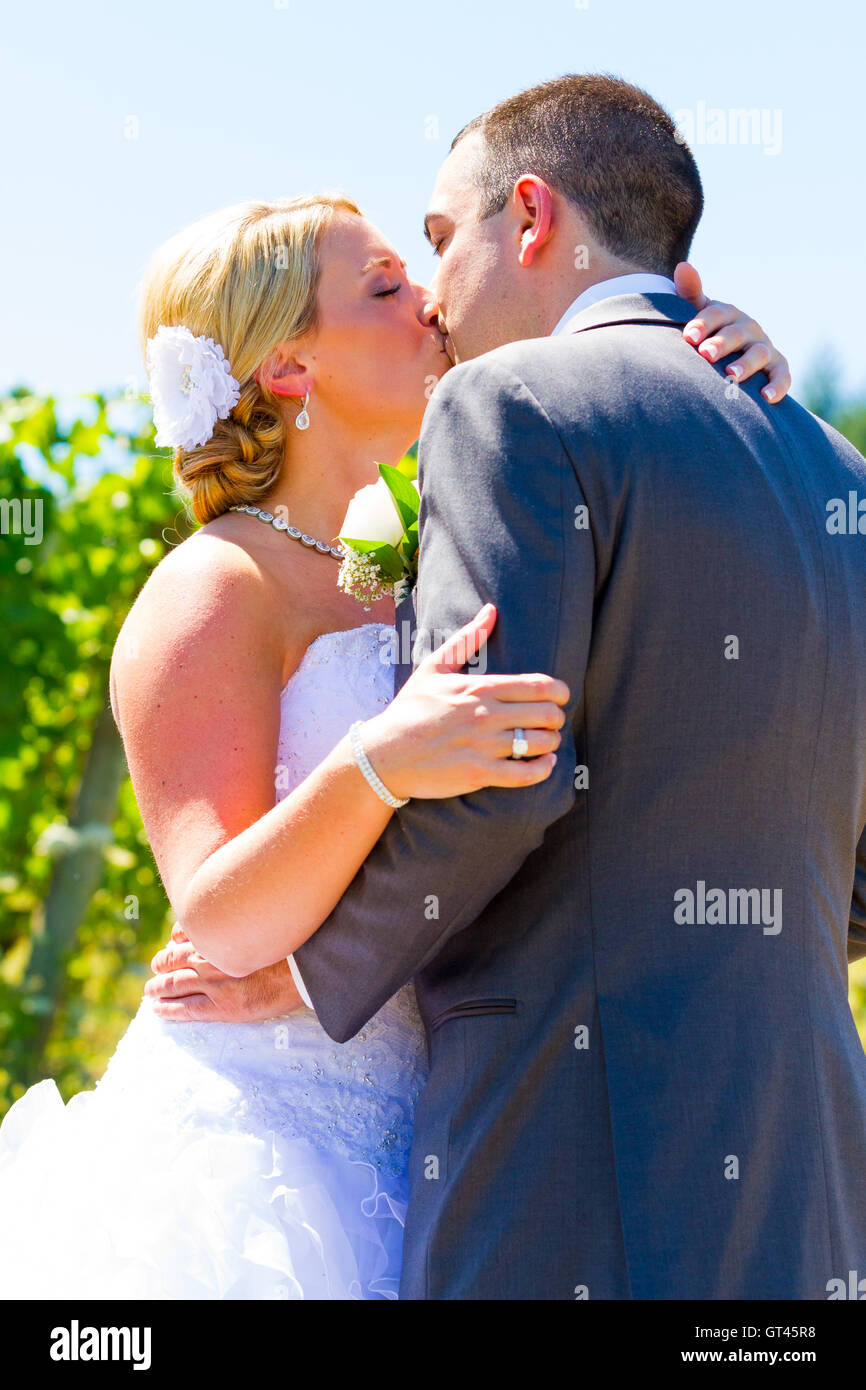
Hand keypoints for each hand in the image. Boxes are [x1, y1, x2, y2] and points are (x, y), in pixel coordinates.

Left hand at [145, 922, 304, 1020]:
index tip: (171, 945)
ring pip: (175, 985)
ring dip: (158, 988)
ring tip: (150, 992)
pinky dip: (169, 1009)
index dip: (175, 942)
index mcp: (219, 936)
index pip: (185, 935)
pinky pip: (187, 1010)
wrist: (306, 970)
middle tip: (155, 970)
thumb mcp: (263, 922)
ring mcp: (215, 983)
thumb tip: (233, 914)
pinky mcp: (223, 1007)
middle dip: (162, 965)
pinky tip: (158, 1010)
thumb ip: (243, 921)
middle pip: (175, 960)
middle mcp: (211, 957)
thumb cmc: (290, 945)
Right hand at [361, 603, 569, 800]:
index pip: (540, 686)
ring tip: (545, 743)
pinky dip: (543, 769)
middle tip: (550, 722)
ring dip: (551, 743)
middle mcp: (486, 715)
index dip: (560, 692)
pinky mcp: (479, 774)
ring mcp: (483, 746)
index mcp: (479, 688)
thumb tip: (491, 610)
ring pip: (541, 743)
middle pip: (548, 714)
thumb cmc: (410, 710)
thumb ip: (467, 639)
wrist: (384, 754)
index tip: (559, 698)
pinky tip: (543, 765)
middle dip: (556, 718)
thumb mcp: (433, 668)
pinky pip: (527, 774)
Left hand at [674, 262, 790, 403]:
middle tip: (706, 354)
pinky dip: (777, 385)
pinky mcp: (778, 367)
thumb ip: (691, 292)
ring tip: (731, 376)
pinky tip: (766, 398)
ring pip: (758, 354)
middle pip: (736, 334)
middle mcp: (749, 328)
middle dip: (722, 343)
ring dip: (746, 364)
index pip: (716, 314)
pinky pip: (782, 375)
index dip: (703, 323)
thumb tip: (683, 266)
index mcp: (729, 314)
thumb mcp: (698, 311)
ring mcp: (765, 347)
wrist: (731, 352)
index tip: (688, 336)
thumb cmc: (708, 332)